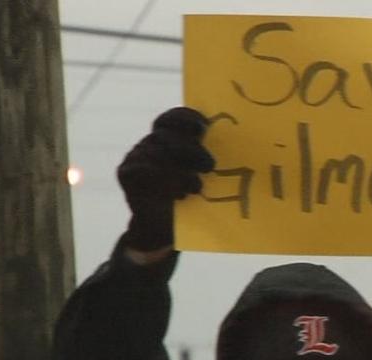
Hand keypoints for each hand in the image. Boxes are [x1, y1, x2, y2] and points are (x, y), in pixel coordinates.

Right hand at [116, 107, 214, 251]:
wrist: (163, 228)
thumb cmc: (189, 198)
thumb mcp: (203, 175)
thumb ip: (210, 159)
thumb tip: (245, 147)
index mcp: (170, 137)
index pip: (174, 118)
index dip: (187, 118)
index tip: (204, 127)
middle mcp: (151, 142)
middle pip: (165, 133)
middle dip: (190, 148)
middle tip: (209, 166)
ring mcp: (136, 155)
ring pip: (155, 152)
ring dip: (179, 171)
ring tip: (196, 188)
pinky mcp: (126, 172)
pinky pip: (143, 169)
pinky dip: (162, 180)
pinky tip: (177, 194)